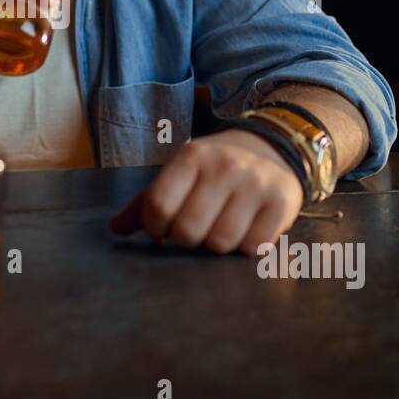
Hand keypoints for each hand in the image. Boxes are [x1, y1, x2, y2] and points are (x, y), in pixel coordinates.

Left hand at [109, 130, 305, 254]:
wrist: (272, 149)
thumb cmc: (214, 170)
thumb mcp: (180, 175)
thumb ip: (146, 202)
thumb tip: (115, 227)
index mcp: (191, 157)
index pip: (158, 207)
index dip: (154, 229)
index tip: (162, 230)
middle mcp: (224, 166)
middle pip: (188, 231)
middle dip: (186, 240)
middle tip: (195, 231)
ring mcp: (255, 183)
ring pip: (220, 243)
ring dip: (215, 246)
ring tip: (220, 229)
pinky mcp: (282, 202)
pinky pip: (253, 248)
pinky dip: (245, 248)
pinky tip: (246, 231)